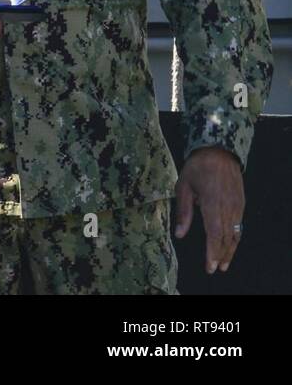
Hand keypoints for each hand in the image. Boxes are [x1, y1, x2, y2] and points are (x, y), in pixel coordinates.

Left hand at [175, 146, 244, 273]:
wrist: (219, 152)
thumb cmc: (197, 168)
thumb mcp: (184, 187)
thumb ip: (183, 212)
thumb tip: (179, 234)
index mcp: (212, 205)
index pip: (214, 235)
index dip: (212, 252)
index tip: (210, 266)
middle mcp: (228, 209)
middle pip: (227, 238)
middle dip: (222, 255)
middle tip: (216, 269)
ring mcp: (237, 206)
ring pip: (236, 234)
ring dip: (230, 249)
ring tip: (224, 262)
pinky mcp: (241, 203)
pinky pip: (240, 225)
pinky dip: (236, 238)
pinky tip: (230, 243)